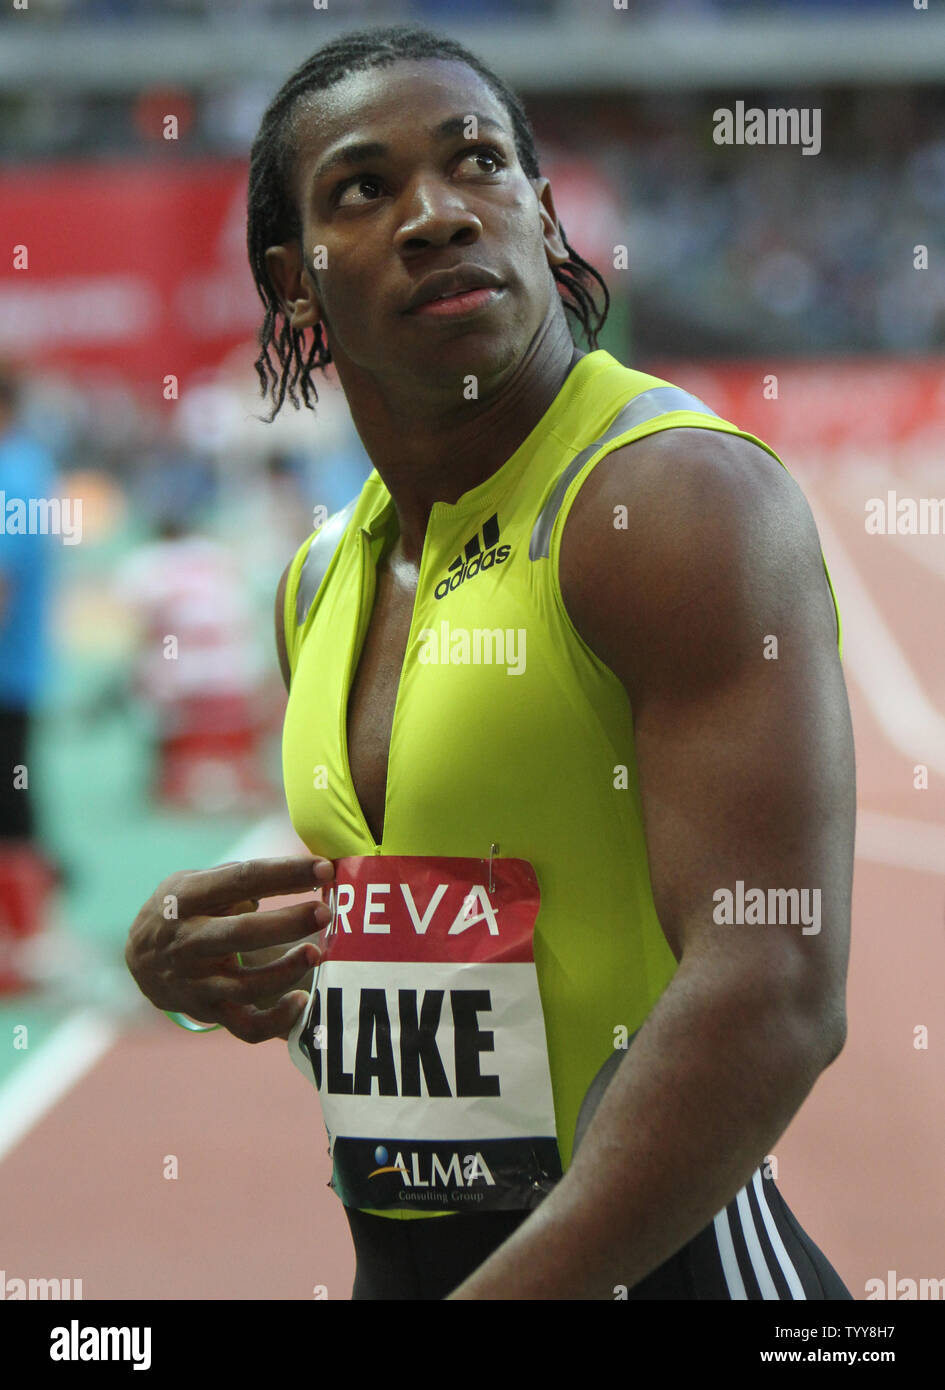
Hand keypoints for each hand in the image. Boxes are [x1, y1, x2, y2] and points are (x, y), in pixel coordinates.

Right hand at [125, 855, 334, 1042]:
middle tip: (324, 913)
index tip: (324, 867)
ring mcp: (197, 981)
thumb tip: (303, 869)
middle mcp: (188, 940)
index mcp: (187, 898)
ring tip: (315, 953)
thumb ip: (239, 876)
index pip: (242, 879)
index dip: (285, 873)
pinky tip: (301, 1001)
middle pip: (242, 933)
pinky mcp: (209, 1010)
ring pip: (247, 984)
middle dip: (288, 923)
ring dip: (286, 971)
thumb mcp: (195, 882)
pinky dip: (276, 1020)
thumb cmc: (183, 910)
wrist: (138, 960)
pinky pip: (246, 1026)